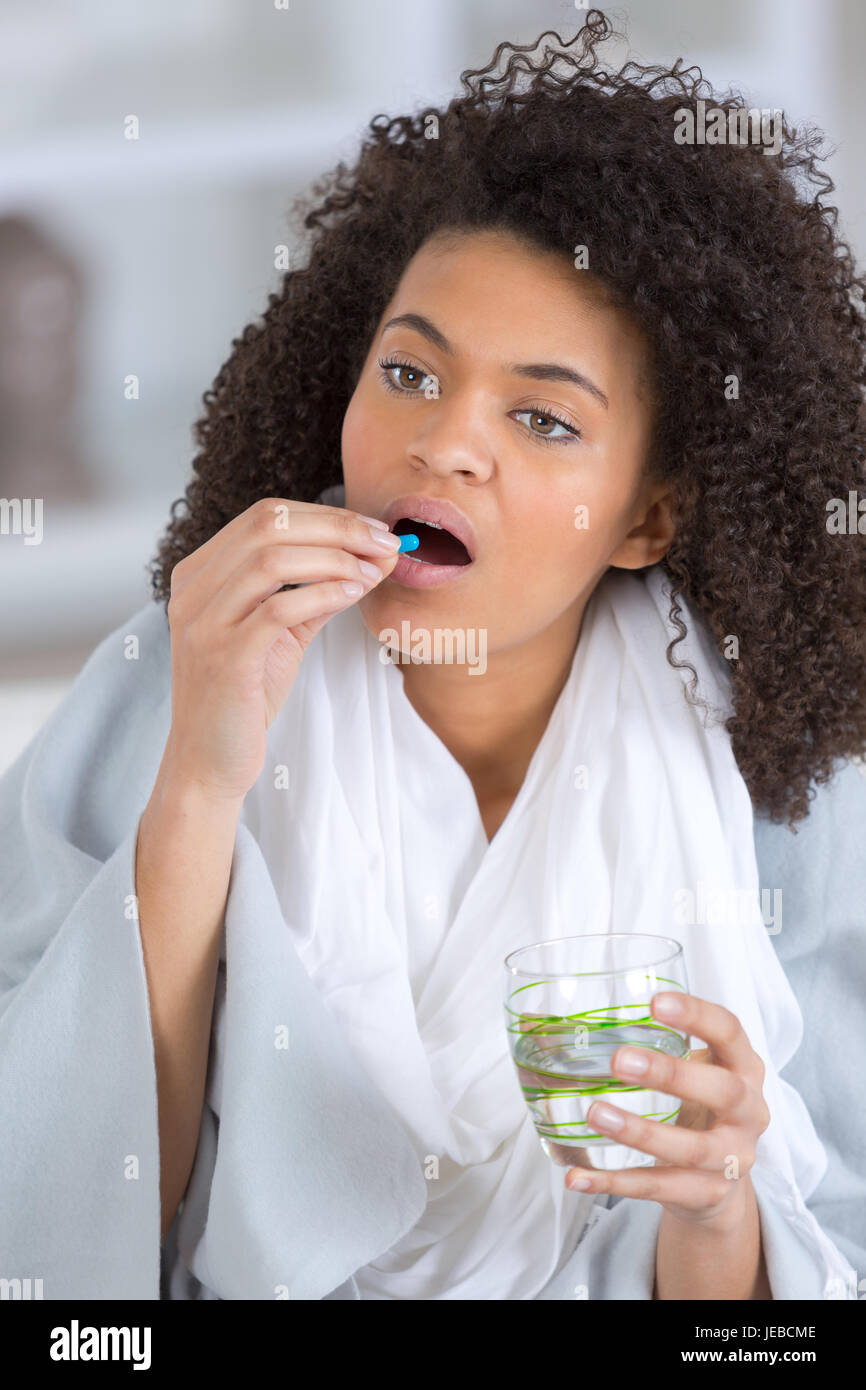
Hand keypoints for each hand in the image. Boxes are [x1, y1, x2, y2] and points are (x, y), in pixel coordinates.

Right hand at [163, 496, 401, 801]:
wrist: (209, 761)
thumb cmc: (245, 695)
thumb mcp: (281, 633)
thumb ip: (316, 592)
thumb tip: (371, 558)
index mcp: (199, 573)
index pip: (264, 516)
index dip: (326, 516)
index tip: (375, 531)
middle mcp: (192, 590)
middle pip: (268, 526)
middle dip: (337, 528)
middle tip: (385, 543)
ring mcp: (202, 622)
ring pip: (271, 559)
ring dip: (335, 558)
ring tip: (373, 571)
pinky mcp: (223, 657)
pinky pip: (277, 608)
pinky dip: (322, 594)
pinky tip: (353, 595)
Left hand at [564, 992, 770, 1226]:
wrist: (721, 1178)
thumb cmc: (695, 1102)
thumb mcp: (685, 1067)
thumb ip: (633, 1040)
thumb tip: (532, 1022)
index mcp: (743, 1066)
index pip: (730, 1032)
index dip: (698, 1015)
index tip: (655, 1003)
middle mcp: (749, 1111)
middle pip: (722, 1092)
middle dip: (671, 1075)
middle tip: (619, 1061)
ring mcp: (732, 1157)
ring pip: (690, 1149)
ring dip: (640, 1132)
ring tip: (596, 1113)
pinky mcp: (706, 1194)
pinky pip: (658, 1188)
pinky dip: (615, 1183)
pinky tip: (577, 1176)